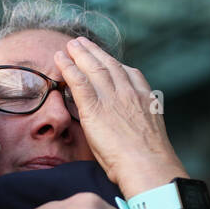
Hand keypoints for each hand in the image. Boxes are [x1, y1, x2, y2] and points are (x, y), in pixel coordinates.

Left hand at [53, 37, 185, 196]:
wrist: (147, 164)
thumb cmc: (149, 162)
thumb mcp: (150, 137)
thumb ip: (138, 127)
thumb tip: (131, 134)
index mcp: (144, 99)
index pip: (130, 74)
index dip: (117, 64)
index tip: (110, 60)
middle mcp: (129, 93)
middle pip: (110, 65)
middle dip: (96, 52)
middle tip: (84, 43)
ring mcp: (112, 97)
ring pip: (94, 67)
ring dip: (81, 53)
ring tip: (71, 44)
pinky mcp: (95, 106)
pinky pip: (78, 81)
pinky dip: (68, 67)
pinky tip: (59, 57)